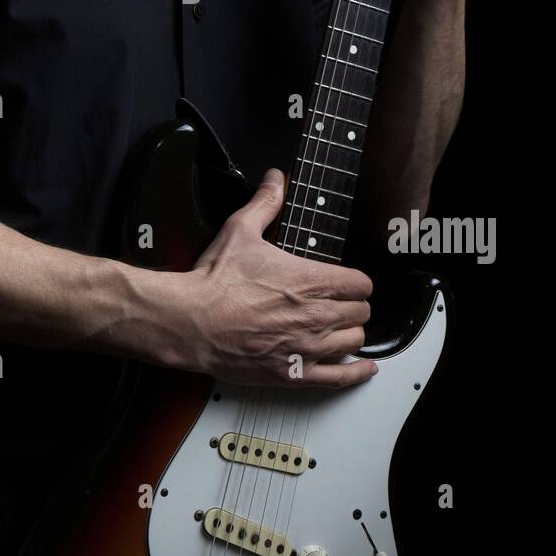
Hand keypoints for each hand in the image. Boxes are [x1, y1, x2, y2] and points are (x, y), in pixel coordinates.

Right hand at [173, 168, 376, 388]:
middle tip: (338, 304)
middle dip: (353, 306)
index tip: (346, 282)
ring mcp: (307, 347)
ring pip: (354, 341)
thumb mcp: (240, 230)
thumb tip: (275, 178)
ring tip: (337, 328)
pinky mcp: (294, 373)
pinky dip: (356, 373)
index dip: (355, 281)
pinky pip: (340, 377)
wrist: (191, 321)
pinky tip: (364, 367)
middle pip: (361, 313)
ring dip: (349, 333)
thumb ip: (265, 202)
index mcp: (311, 280)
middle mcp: (316, 315)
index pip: (361, 283)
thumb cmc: (216, 281)